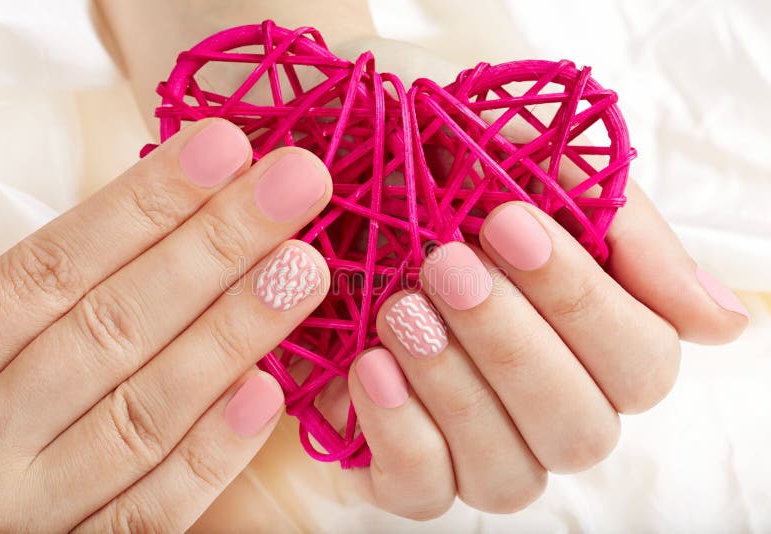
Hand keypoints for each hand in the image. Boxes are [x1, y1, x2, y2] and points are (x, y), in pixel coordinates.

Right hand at [0, 118, 331, 530]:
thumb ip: (44, 297)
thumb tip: (164, 215)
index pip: (54, 267)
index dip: (143, 205)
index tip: (226, 147)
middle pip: (113, 325)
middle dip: (216, 247)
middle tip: (299, 183)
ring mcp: (30, 506)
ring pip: (143, 414)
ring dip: (231, 335)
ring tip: (305, 267)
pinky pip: (148, 514)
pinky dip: (208, 457)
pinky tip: (268, 396)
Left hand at [345, 180, 748, 518]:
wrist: (343, 180)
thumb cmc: (447, 169)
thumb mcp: (536, 163)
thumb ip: (629, 236)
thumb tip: (723, 326)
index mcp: (598, 343)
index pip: (640, 364)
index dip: (579, 302)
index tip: (505, 222)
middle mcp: (551, 410)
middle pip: (580, 431)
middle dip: (511, 347)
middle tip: (445, 265)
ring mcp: (480, 447)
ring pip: (507, 476)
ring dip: (456, 390)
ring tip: (400, 310)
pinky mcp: (407, 467)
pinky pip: (424, 492)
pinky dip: (401, 433)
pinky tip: (370, 364)